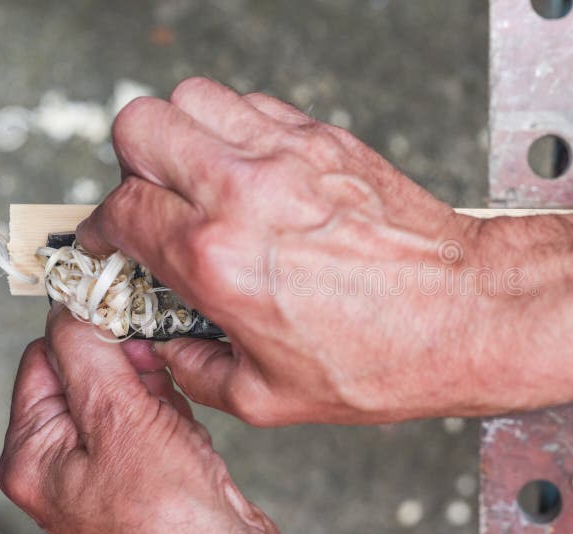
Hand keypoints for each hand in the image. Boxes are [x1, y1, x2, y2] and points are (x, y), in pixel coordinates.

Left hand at [0, 304, 276, 532]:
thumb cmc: (164, 518)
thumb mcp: (119, 419)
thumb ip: (91, 357)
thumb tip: (73, 309)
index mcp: (38, 451)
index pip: (47, 359)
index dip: (85, 332)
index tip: (121, 313)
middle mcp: (67, 459)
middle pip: (90, 373)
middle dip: (128, 365)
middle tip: (154, 368)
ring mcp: (109, 464)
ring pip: (128, 392)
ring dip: (156, 389)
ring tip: (173, 416)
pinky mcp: (147, 467)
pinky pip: (155, 417)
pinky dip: (173, 412)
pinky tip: (185, 432)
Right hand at [76, 77, 484, 425]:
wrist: (469, 313)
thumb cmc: (389, 355)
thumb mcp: (269, 397)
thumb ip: (197, 368)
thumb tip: (169, 346)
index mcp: (222, 259)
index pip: (121, 210)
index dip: (104, 229)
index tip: (113, 241)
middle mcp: (249, 192)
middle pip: (141, 128)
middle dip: (131, 167)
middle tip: (153, 202)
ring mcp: (290, 156)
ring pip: (194, 98)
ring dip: (182, 136)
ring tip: (201, 179)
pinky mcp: (328, 140)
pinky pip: (255, 106)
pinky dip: (238, 132)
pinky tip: (254, 172)